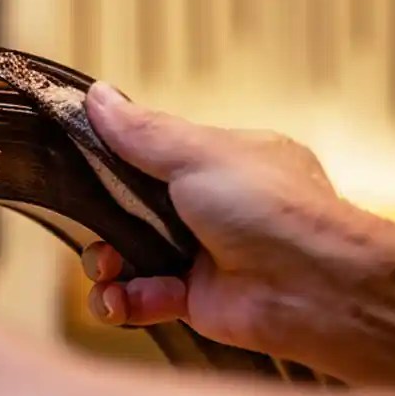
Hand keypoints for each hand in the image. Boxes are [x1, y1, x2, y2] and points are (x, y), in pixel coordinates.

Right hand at [80, 83, 371, 370]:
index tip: (76, 163)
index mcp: (221, 162)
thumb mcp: (198, 154)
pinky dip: (124, 301)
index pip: (153, 154)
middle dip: (102, 219)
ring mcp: (202, 255)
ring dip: (106, 264)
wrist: (317, 288)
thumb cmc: (270, 208)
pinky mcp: (195, 300)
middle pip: (132, 208)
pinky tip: (118, 300)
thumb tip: (97, 94)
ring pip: (131, 256)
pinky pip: (144, 298)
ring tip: (106, 270)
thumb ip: (142, 131)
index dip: (113, 160)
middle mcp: (212, 207)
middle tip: (91, 227)